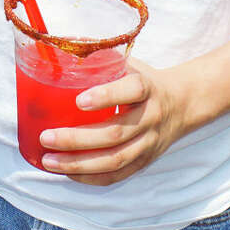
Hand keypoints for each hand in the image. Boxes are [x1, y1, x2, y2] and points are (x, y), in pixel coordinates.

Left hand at [38, 59, 200, 185]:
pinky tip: (67, 172)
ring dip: (79, 164)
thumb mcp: (130, 65)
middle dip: (77, 139)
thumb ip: (101, 63)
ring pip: (115, 159)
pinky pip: (118, 176)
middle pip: (116, 133)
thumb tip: (56, 52)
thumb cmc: (144, 82)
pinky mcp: (145, 161)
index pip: (132, 90)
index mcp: (148, 88)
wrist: (182, 104)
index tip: (78, 101)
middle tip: (46, 137)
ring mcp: (149, 143)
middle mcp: (150, 117)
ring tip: (49, 160)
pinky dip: (90, 177)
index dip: (106, 96)